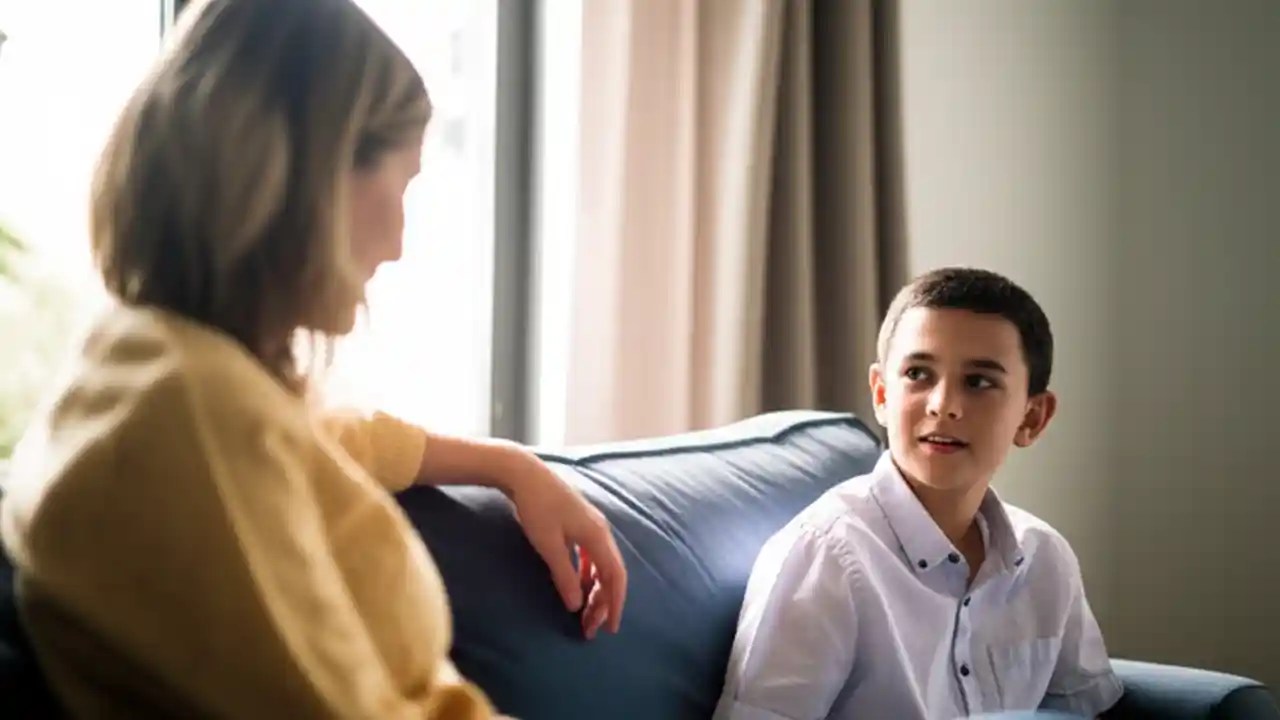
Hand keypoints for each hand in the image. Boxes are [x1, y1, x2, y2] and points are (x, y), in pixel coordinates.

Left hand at [499, 449, 626, 638]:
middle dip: (604, 603)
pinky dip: (588, 575)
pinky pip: (592, 556)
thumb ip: (564, 576)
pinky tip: (579, 586)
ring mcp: (592, 526)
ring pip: (601, 565)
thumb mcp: (549, 546)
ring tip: (585, 613)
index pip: (615, 576)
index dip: (614, 604)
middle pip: (611, 573)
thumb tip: (576, 606)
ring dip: (595, 590)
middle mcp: (601, 531)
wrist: (525, 474)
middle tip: (591, 628)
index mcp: (598, 536)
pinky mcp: (580, 524)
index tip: (609, 627)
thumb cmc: (537, 508)